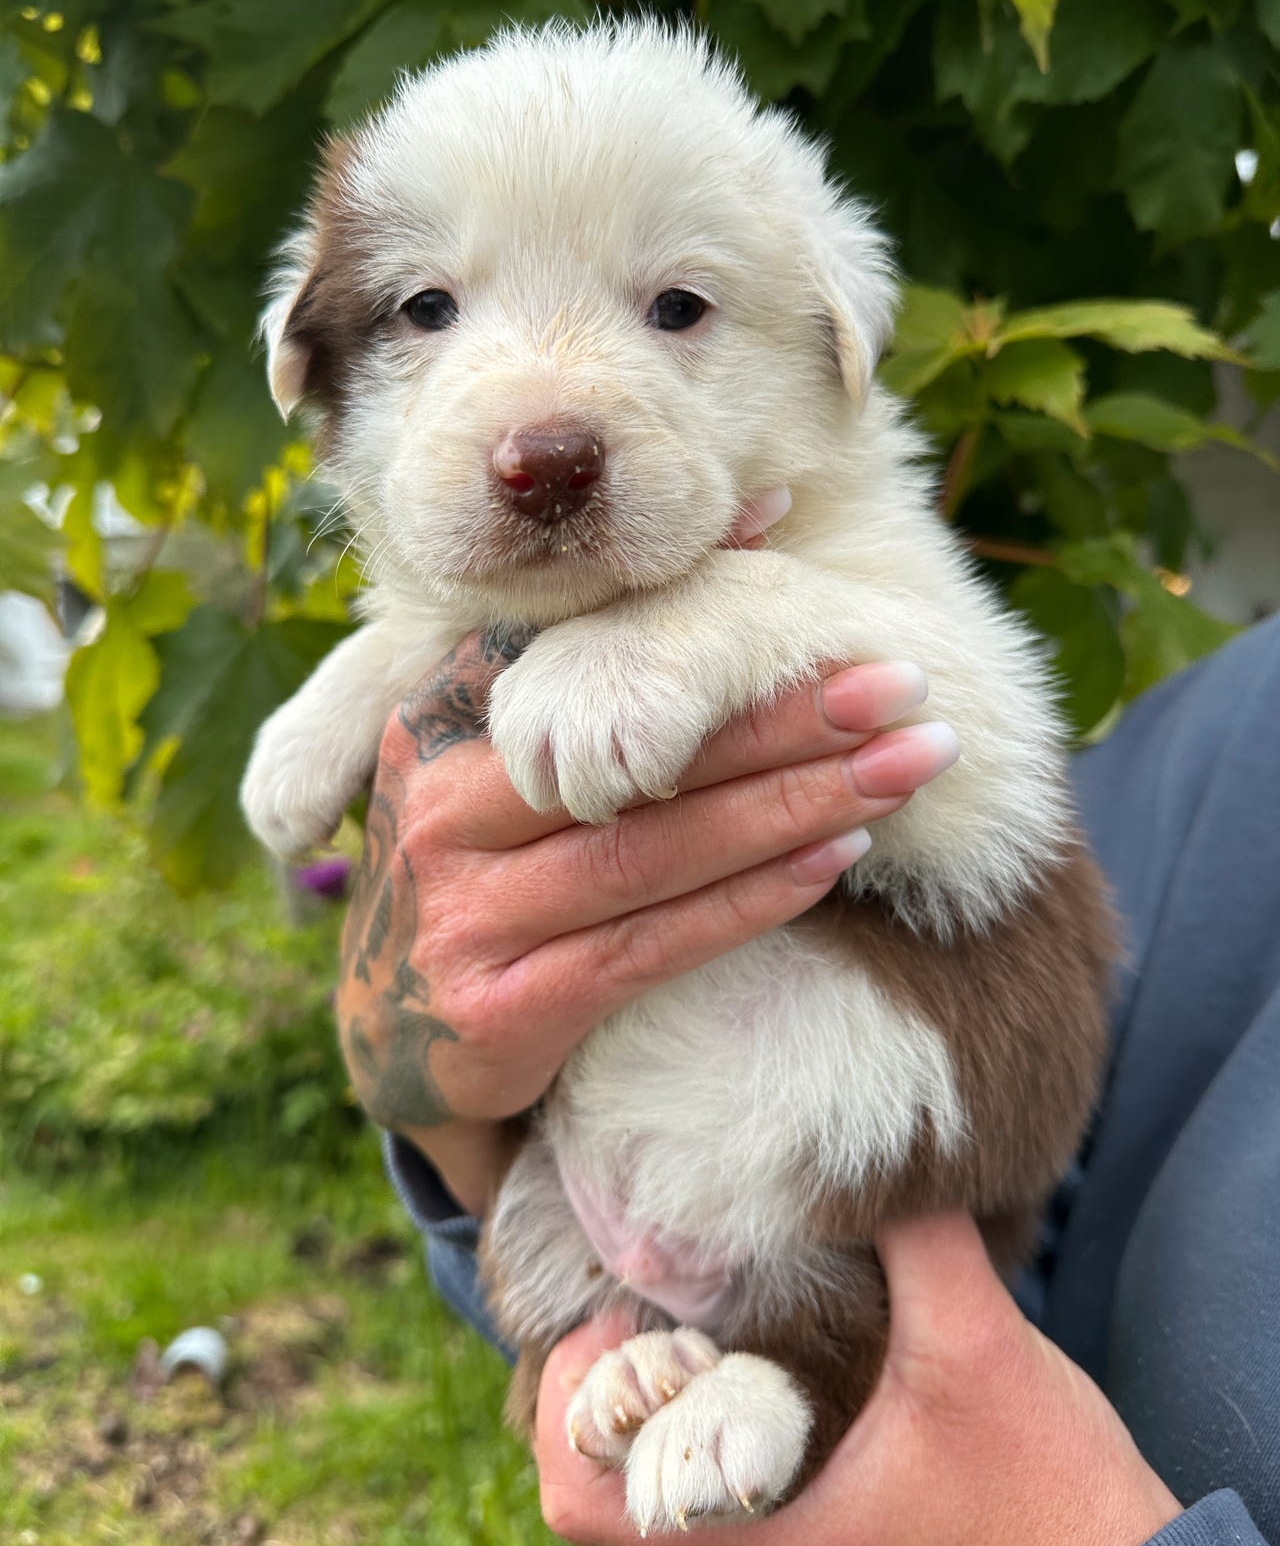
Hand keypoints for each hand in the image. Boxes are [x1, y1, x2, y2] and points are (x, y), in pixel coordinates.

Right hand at [334, 639, 955, 1212]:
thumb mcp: (515, 748)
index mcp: (437, 722)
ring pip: (652, 853)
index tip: (822, 605)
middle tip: (900, 687)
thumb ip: (620, 643)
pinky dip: (748, 902)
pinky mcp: (498, 1010)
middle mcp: (437, 810)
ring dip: (789, 810)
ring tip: (899, 770)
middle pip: (633, 758)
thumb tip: (767, 510)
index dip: (707, 631)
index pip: (585, 663)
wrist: (396, 1034)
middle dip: (780, 721)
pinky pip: (647, 948)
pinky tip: (832, 861)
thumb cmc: (484, 863)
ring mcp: (461, 915)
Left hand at [534, 1213, 1181, 1545]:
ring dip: (655, 1403)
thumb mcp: (974, 1346)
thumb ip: (915, 1240)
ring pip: (651, 1489)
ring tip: (699, 1316)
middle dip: (603, 1388)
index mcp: (758, 1536)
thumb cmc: (1045, 1492)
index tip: (635, 1314)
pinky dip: (705, 1419)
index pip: (584, 1496)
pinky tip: (754, 1346)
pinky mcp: (816, 1539)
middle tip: (657, 1306)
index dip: (576, 1396)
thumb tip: (869, 1141)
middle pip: (595, 1489)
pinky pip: (712, 1486)